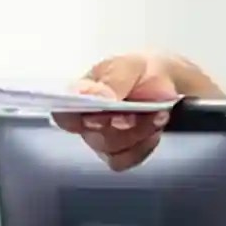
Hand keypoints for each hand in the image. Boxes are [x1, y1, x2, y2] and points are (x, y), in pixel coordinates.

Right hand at [52, 53, 182, 171]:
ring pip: (112, 148)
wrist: (163, 82)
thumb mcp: (127, 67)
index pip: (63, 114)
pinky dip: (144, 144)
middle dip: (116, 124)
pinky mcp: (120, 154)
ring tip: (155, 113)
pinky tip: (155, 126)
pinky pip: (127, 159)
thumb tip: (97, 97)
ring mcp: (101, 141)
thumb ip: (111, 81)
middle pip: (92, 135)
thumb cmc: (136, 72)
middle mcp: (85, 122)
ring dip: (137, 131)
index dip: (73, 117)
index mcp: (78, 97)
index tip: (95, 110)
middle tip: (133, 112)